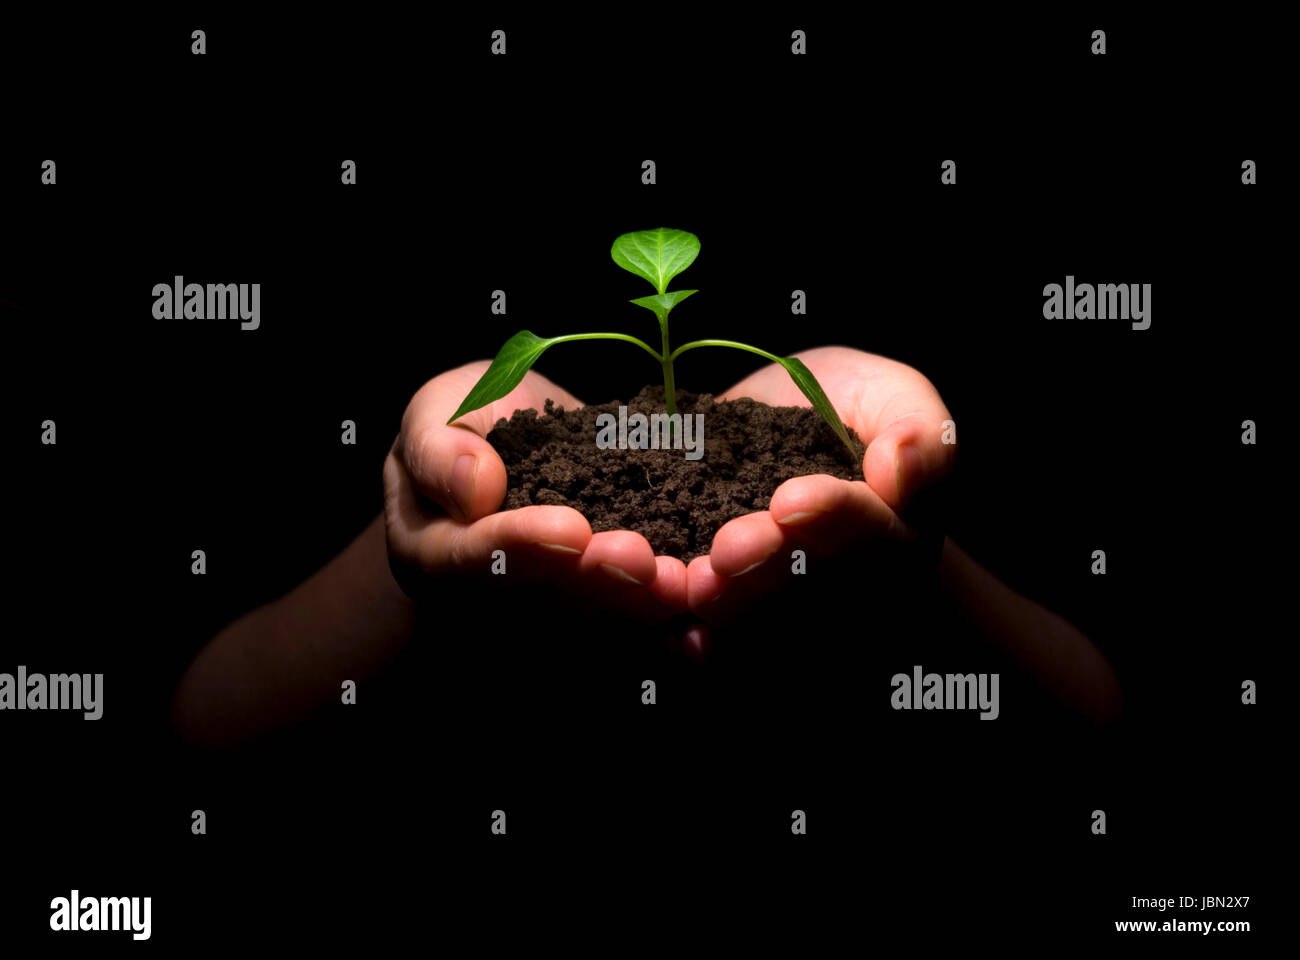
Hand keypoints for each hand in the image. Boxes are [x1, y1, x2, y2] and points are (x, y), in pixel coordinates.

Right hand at [382, 362, 688, 620]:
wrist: (519, 441)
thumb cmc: (467, 418)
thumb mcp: (438, 410)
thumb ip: (439, 448)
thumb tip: (475, 489)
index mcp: (431, 554)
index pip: (469, 560)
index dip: (522, 547)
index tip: (573, 529)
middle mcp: (482, 605)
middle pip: (536, 607)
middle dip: (594, 585)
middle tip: (642, 560)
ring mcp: (538, 617)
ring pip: (587, 629)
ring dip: (637, 610)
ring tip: (681, 583)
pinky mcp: (593, 616)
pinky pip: (628, 633)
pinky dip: (665, 633)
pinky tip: (699, 625)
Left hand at [686, 346, 956, 624]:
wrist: (787, 426)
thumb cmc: (853, 408)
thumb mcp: (895, 396)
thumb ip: (922, 433)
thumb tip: (898, 470)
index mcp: (896, 535)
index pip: (875, 535)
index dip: (834, 519)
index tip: (788, 499)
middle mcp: (852, 584)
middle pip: (818, 590)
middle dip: (771, 570)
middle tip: (729, 550)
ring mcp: (799, 607)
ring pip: (771, 624)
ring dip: (730, 607)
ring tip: (694, 583)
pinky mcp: (745, 615)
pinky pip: (730, 648)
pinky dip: (705, 646)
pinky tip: (682, 638)